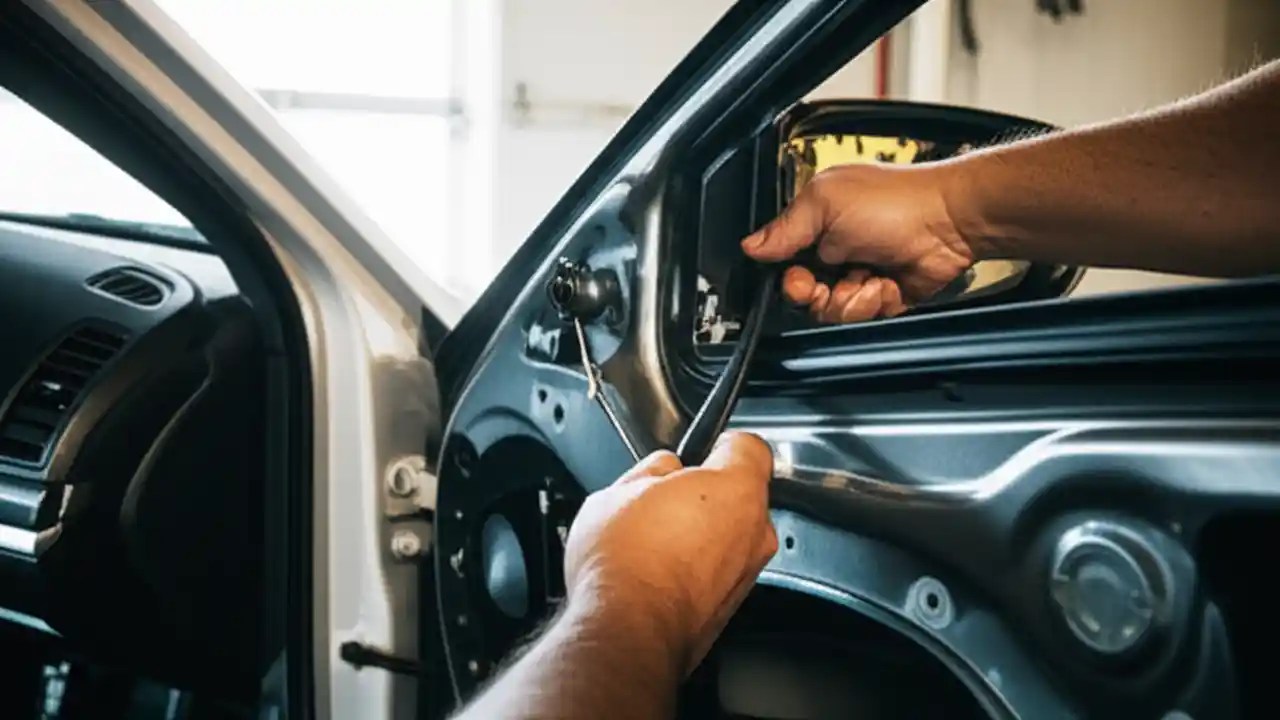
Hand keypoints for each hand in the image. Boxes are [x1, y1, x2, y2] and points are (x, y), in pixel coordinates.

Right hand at [562, 432, 776, 674]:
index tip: (696, 451)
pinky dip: (696, 567)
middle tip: (661, 500)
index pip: (749, 445)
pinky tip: (659, 571)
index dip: (716, 444)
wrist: (626, 631)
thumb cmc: (626, 562)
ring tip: (653, 541)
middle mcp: (754, 531)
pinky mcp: (731, 605)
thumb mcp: (620, 489)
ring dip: (700, 533)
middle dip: (704, 493)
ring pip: (729, 535)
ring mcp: (747, 572)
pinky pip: (719, 570)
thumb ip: (654, 469)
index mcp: (737, 488)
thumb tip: (662, 470)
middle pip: (738, 493)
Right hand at [741, 163, 977, 322]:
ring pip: (833, 311)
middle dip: (818, 294)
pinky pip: (862, 317)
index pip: (783, 264)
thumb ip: (783, 229)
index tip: (798, 278)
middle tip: (833, 280)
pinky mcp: (882, 296)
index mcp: (816, 224)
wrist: (948, 222)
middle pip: (805, 295)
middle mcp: (836, 251)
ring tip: (869, 276)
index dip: (787, 279)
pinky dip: (873, 303)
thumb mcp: (824, 204)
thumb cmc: (895, 202)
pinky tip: (886, 283)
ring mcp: (859, 275)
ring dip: (850, 298)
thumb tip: (750, 245)